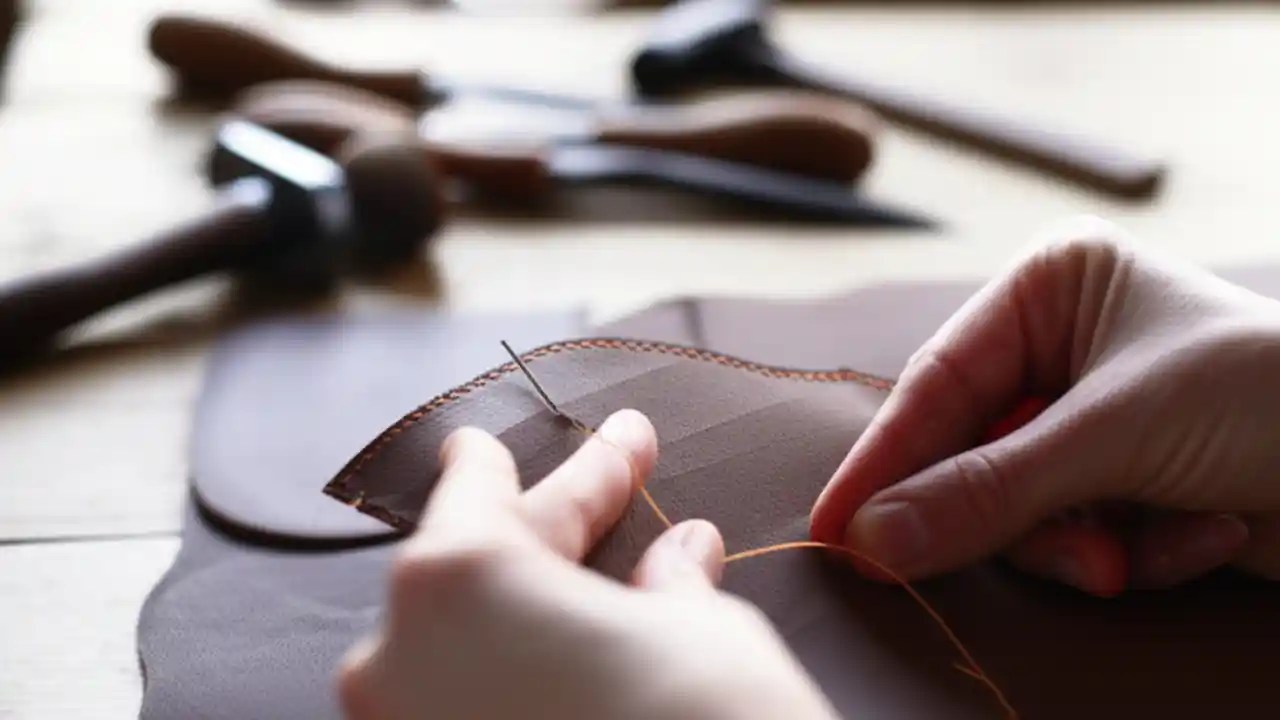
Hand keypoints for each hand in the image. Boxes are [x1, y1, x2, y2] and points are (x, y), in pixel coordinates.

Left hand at [340, 409, 835, 719]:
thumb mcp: (704, 633)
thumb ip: (672, 583)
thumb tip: (679, 555)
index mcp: (456, 579)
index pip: (489, 483)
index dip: (578, 463)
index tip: (616, 438)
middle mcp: (398, 657)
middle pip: (479, 561)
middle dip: (562, 519)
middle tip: (623, 472)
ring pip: (467, 641)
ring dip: (537, 604)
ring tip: (612, 577)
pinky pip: (466, 703)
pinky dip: (522, 675)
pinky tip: (582, 659)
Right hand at [811, 217, 1279, 595]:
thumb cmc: (1271, 398)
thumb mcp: (1114, 436)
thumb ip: (986, 490)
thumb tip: (872, 542)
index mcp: (1055, 286)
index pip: (939, 379)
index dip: (886, 458)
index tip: (836, 524)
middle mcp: (1068, 344)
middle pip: (972, 450)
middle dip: (1005, 515)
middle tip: (936, 572)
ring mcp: (1099, 416)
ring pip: (1022, 503)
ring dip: (1077, 543)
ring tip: (1127, 555)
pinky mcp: (1133, 479)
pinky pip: (1080, 531)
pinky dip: (1132, 552)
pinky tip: (1198, 536)